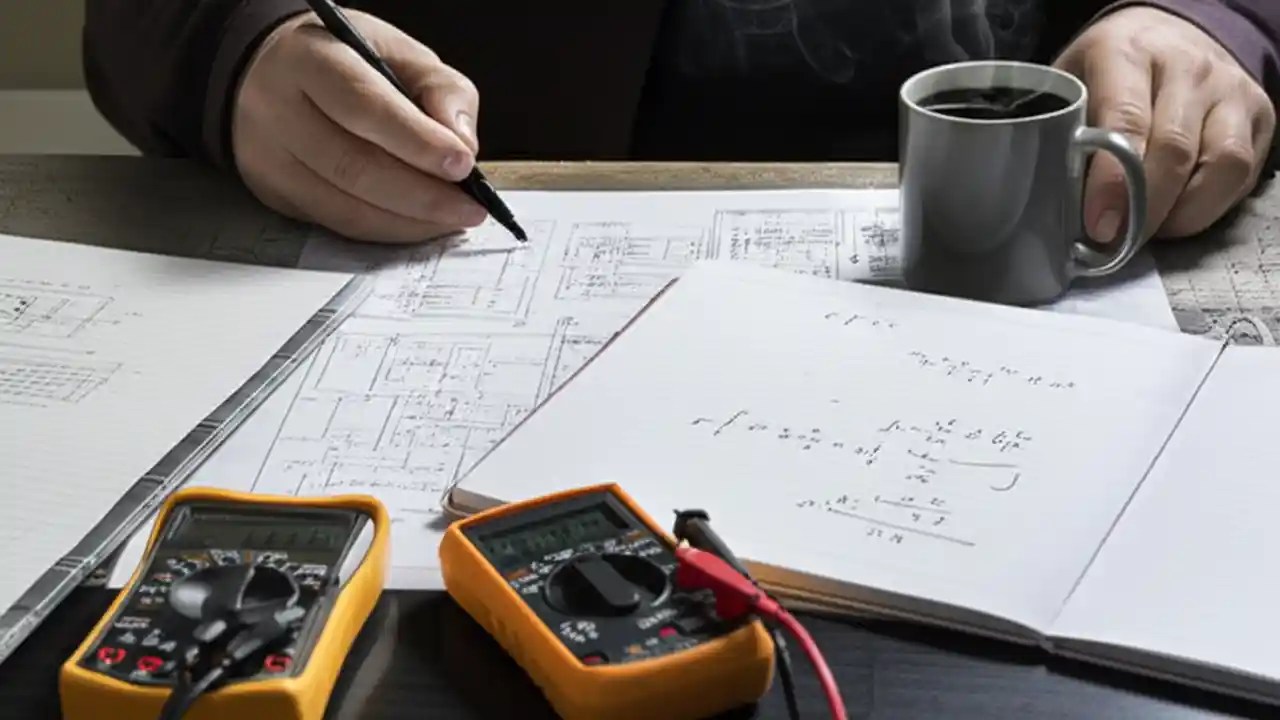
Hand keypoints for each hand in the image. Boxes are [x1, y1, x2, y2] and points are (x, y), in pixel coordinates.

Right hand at [232, 10, 486, 242]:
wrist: (266, 73)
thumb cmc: (341, 61)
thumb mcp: (395, 51)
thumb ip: (439, 88)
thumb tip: (463, 142)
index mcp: (309, 60)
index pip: (363, 105)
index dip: (417, 140)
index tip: (462, 163)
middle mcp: (277, 109)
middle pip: (354, 167)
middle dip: (422, 195)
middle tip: (469, 206)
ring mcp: (269, 158)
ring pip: (345, 208)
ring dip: (409, 222)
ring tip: (452, 218)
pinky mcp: (275, 194)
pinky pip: (337, 224)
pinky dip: (387, 230)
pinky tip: (418, 223)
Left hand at [1055, 6, 1275, 241]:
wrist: (1168, 33)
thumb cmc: (1105, 70)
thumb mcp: (1071, 82)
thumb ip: (1061, 129)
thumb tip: (1047, 200)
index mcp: (1128, 53)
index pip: (1125, 123)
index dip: (1112, 183)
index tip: (1097, 226)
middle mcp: (1187, 66)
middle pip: (1174, 151)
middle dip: (1143, 210)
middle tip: (1116, 244)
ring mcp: (1229, 89)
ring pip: (1220, 165)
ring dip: (1181, 214)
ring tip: (1146, 233)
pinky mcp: (1258, 113)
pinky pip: (1241, 173)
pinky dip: (1209, 207)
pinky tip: (1176, 216)